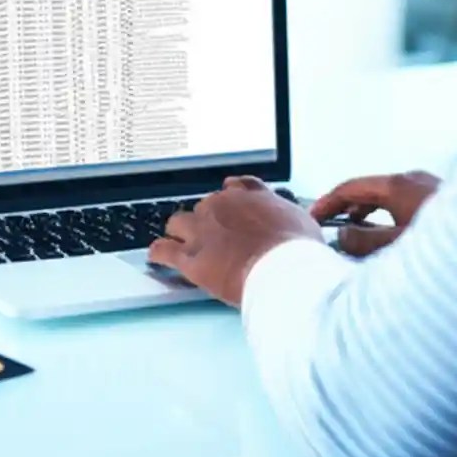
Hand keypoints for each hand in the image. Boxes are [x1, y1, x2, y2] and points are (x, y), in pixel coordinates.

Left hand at [148, 176, 323, 306]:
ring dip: (180, 230)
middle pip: (206, 205)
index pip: (235, 187)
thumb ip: (288, 218)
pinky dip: (159, 253)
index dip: (231, 197)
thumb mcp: (301, 221)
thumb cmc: (296, 250)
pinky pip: (164, 250)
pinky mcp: (191, 257)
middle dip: (208, 218)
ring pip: (179, 222)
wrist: (282, 269)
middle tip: (212, 233)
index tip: (231, 202)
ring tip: (180, 239)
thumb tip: (293, 225)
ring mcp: (203, 230)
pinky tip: (156, 256)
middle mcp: (223, 206)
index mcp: (251, 195)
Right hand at [309, 171, 441, 256]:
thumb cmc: (451, 242)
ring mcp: (429, 187)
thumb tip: (343, 236)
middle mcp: (413, 180)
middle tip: (328, 224)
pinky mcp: (442, 199)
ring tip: (354, 230)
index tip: (313, 215)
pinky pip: (404, 202)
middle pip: (368, 191)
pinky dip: (386, 213)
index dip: (327, 203)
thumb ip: (364, 242)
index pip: (350, 188)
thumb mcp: (398, 245)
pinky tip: (388, 230)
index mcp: (398, 186)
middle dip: (345, 208)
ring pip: (388, 196)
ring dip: (367, 212)